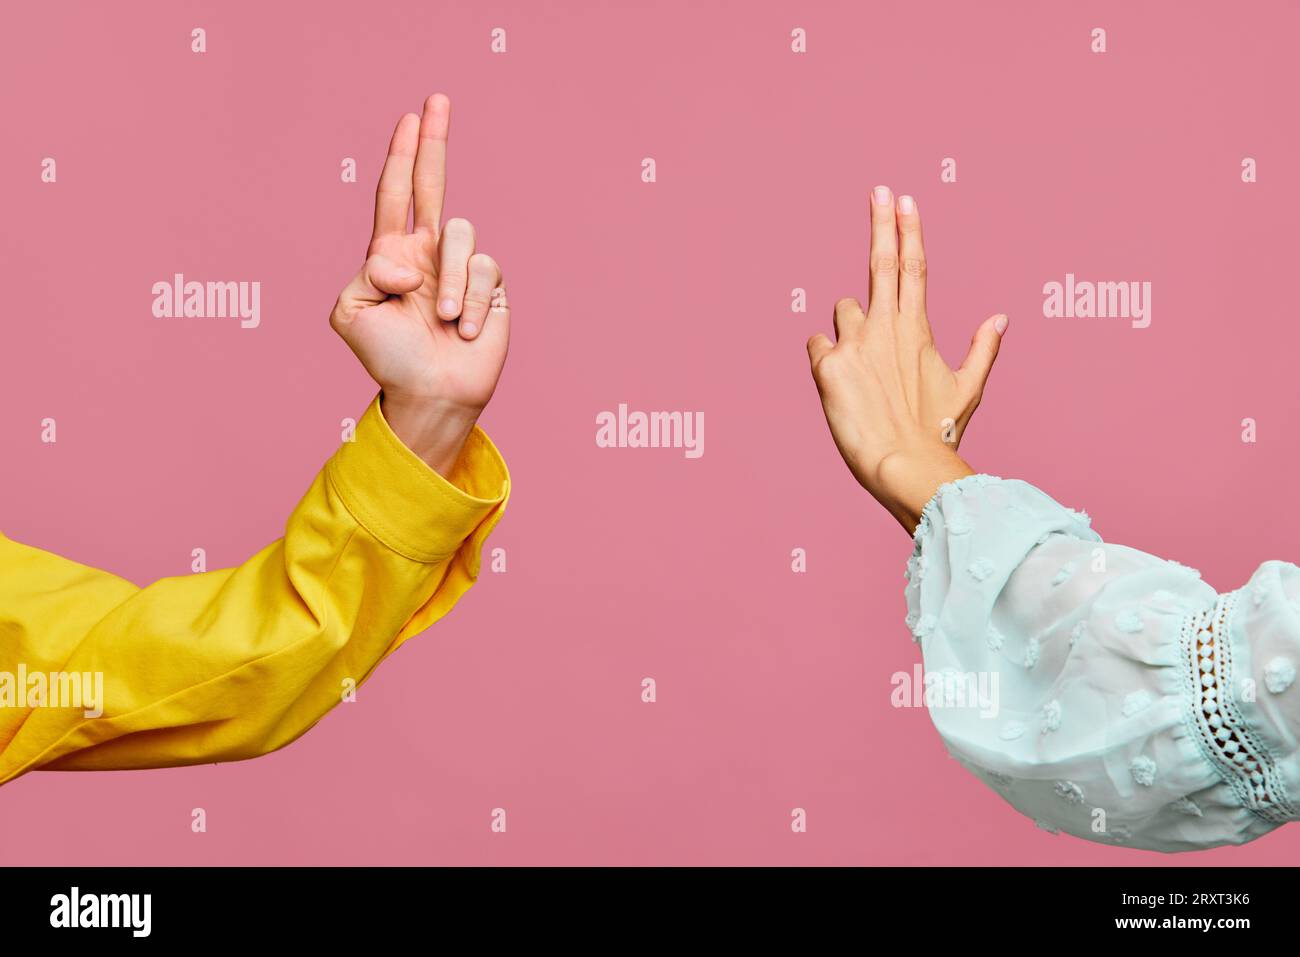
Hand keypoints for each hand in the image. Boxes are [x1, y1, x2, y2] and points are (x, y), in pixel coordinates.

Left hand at [330, 94, 509, 475]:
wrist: (431, 394)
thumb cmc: (389, 358)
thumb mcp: (350, 315)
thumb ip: (364, 274)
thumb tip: (405, 260)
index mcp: (392, 252)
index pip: (396, 193)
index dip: (402, 155)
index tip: (408, 117)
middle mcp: (429, 251)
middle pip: (435, 183)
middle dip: (435, 140)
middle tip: (437, 98)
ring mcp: (462, 267)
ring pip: (461, 236)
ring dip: (448, 282)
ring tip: (440, 319)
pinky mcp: (492, 286)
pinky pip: (485, 270)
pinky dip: (470, 303)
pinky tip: (463, 331)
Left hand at [807, 187, 1006, 533]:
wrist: (904, 464)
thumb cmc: (938, 433)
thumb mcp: (967, 390)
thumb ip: (983, 349)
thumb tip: (1002, 316)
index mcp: (917, 329)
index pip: (914, 267)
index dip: (908, 230)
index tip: (904, 199)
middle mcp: (885, 327)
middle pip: (882, 262)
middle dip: (881, 223)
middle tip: (880, 190)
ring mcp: (855, 342)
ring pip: (843, 313)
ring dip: (849, 329)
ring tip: (865, 373)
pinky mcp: (828, 364)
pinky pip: (818, 346)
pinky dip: (826, 358)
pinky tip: (841, 387)